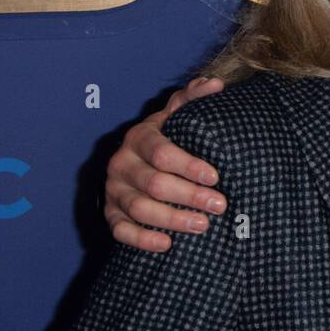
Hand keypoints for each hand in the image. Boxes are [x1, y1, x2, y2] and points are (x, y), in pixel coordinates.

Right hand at [104, 77, 226, 252]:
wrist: (137, 160)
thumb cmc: (167, 138)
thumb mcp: (177, 115)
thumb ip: (193, 99)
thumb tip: (215, 85)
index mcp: (139, 137)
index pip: (161, 152)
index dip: (188, 165)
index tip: (216, 177)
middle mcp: (121, 163)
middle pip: (154, 184)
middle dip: (189, 196)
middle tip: (220, 205)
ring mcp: (113, 191)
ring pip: (140, 210)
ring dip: (173, 220)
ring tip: (203, 226)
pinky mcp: (110, 214)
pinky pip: (120, 231)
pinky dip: (142, 240)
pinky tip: (167, 245)